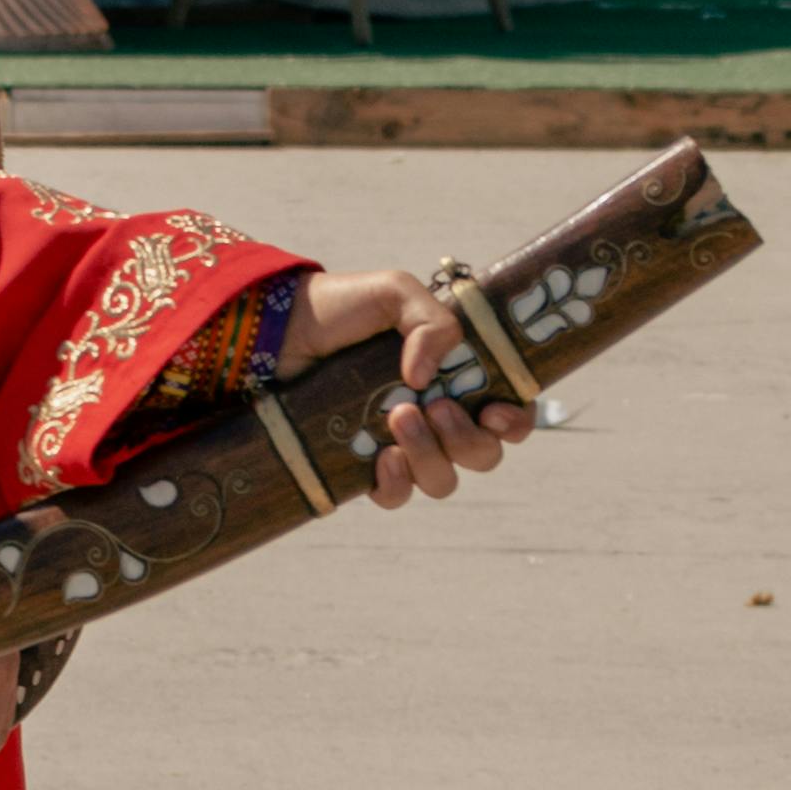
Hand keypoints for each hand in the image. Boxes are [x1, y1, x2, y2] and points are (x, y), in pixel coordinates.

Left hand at [275, 268, 532, 504]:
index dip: (515, 423)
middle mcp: (433, 417)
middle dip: (467, 439)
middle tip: (434, 405)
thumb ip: (433, 322)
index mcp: (453, 378)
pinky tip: (380, 458)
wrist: (275, 328)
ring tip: (396, 417)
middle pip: (482, 456)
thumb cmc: (340, 308)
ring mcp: (397, 445)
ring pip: (443, 481)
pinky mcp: (361, 466)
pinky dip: (396, 484)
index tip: (497, 413)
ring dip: (430, 456)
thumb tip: (429, 378)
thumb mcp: (395, 292)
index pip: (506, 416)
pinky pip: (395, 496)